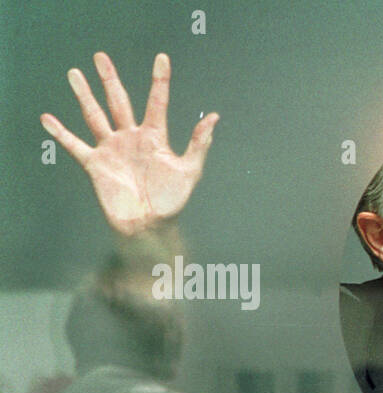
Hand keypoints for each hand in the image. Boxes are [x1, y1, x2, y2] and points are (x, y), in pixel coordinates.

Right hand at [40, 52, 217, 236]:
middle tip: (100, 56)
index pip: (157, 101)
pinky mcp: (96, 164)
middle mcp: (131, 138)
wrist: (149, 225)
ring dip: (85, 95)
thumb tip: (214, 117)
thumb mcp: (190, 171)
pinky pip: (75, 145)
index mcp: (155, 137)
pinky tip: (48, 119)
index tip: (162, 58)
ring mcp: (112, 149)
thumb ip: (199, 144)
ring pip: (95, 116)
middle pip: (119, 102)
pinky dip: (61, 133)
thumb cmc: (171, 201)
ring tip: (75, 74)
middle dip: (110, 79)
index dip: (160, 80)